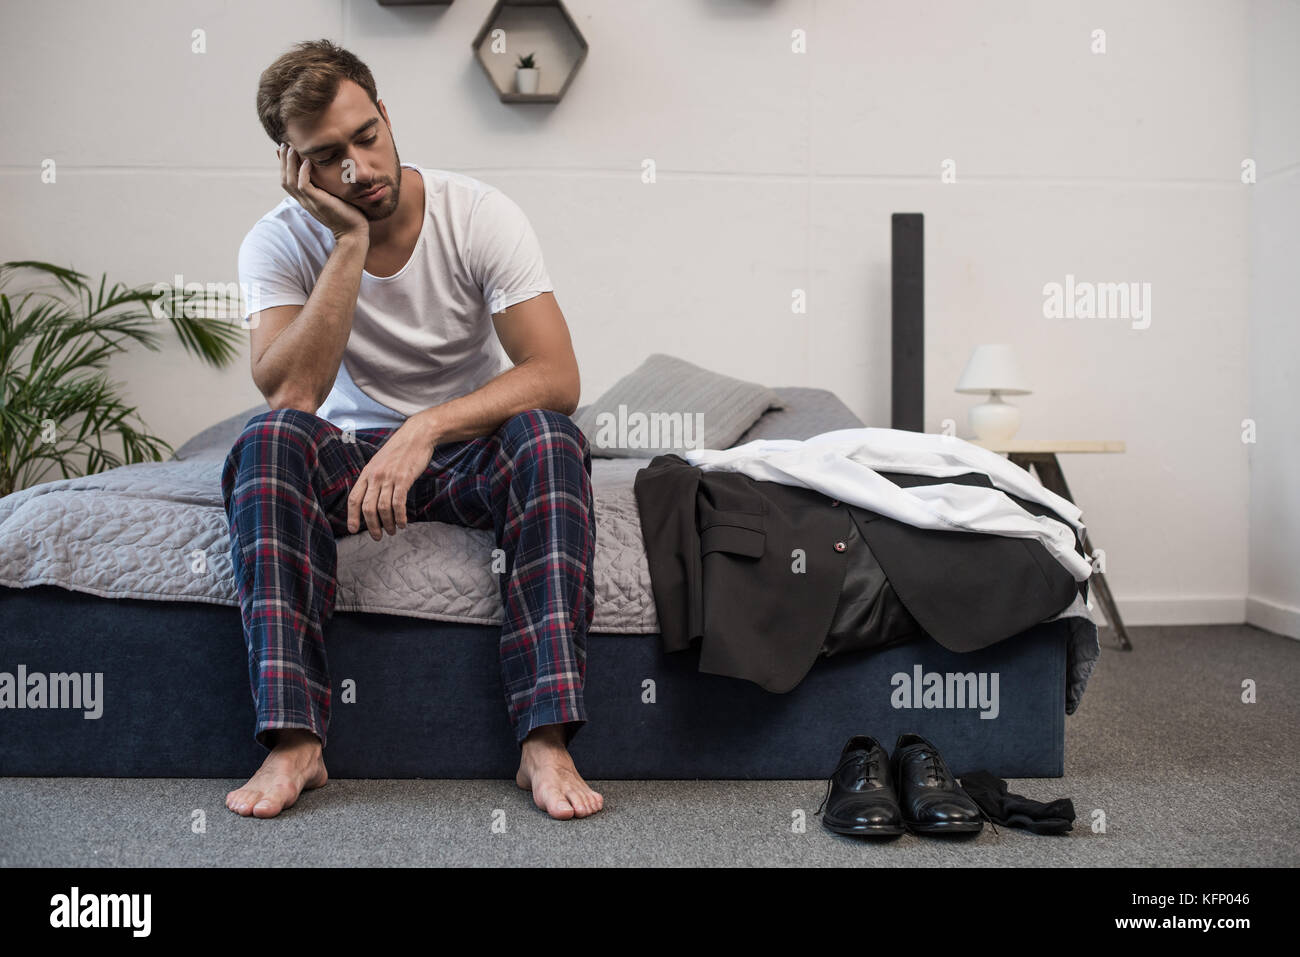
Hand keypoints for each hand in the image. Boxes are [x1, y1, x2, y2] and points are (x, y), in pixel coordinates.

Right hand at [278, 142, 369, 240]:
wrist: (353, 232)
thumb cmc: (348, 215)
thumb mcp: (334, 197)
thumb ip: (328, 187)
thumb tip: (330, 173)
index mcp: (307, 199)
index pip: (288, 181)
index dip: (284, 166)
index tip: (285, 150)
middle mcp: (305, 201)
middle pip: (284, 179)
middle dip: (283, 161)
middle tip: (284, 144)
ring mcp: (309, 202)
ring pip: (290, 181)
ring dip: (289, 164)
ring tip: (291, 148)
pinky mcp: (317, 202)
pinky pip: (303, 186)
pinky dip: (303, 172)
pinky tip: (307, 161)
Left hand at [347, 413, 437, 540]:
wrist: (416, 435)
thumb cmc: (399, 450)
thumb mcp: (380, 462)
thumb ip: (373, 478)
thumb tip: (371, 497)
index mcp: (367, 473)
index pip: (354, 498)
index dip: (352, 516)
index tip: (353, 529)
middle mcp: (375, 476)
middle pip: (367, 507)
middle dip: (372, 526)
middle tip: (378, 536)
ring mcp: (389, 477)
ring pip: (383, 508)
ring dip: (387, 523)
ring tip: (392, 531)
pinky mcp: (403, 479)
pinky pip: (398, 503)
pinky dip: (399, 516)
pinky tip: (403, 523)